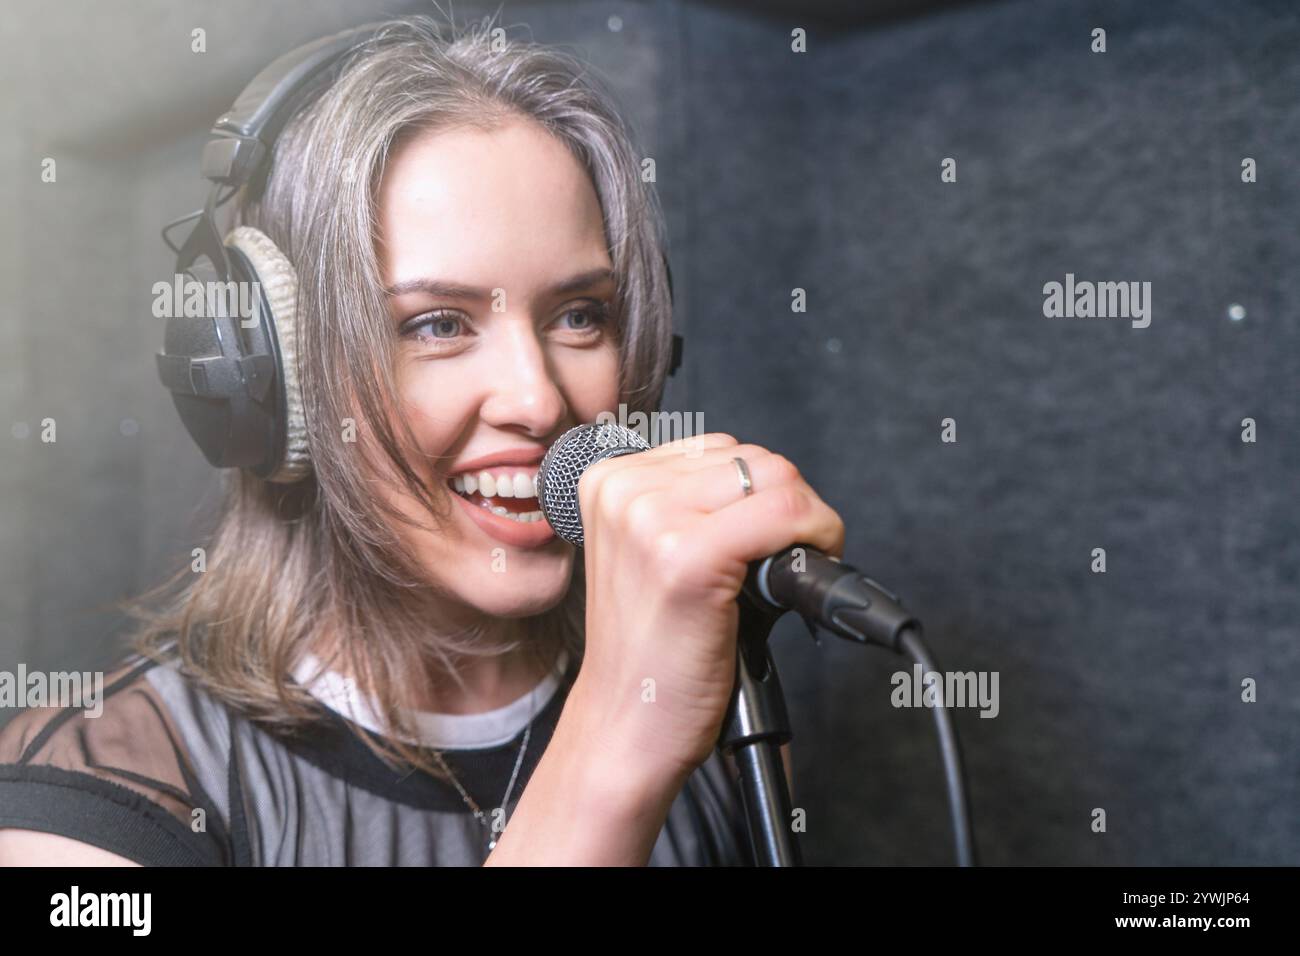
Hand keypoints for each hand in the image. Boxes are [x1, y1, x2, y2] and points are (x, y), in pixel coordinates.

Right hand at [567, 432, 844, 782]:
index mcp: (609, 480)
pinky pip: (786, 515)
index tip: (768, 538)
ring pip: (777, 480)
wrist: (628, 722)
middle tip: (783, 563)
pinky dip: (816, 540)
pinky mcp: (688, 557)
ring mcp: (651, 520)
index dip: (762, 495)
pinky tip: (798, 580)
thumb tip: (769, 481)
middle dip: (789, 507)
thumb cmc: (651, 649)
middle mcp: (624, 490)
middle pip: (755, 459)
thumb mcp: (652, 553)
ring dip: (805, 524)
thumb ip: (691, 504)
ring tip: (781, 574)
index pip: (721, 450)